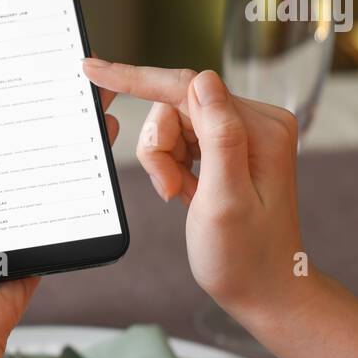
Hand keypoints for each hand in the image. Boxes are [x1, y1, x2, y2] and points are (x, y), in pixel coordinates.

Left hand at [0, 78, 118, 355]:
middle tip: (75, 90)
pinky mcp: (29, 247)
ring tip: (98, 119)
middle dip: (44, 120)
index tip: (26, 70)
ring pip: (41, 178)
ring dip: (68, 152)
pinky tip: (96, 167)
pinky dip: (76, 197)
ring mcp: (3, 224)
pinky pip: (57, 215)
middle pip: (14, 149)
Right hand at [81, 60, 304, 316]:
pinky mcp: (230, 147)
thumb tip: (203, 80)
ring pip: (174, 123)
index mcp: (261, 128)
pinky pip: (181, 139)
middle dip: (160, 147)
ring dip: (164, 160)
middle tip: (169, 189)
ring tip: (179, 194)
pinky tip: (186, 191)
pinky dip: (172, 165)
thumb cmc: (245, 254)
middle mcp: (257, 122)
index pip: (188, 88)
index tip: (94, 69)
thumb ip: (219, 136)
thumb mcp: (225, 199)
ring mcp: (243, 134)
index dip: (137, 79)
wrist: (263, 288)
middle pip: (177, 105)